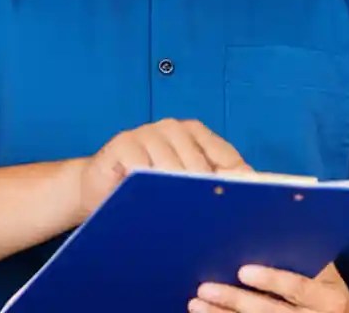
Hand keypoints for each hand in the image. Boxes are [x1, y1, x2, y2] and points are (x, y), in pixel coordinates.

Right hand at [75, 118, 249, 218]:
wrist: (98, 185)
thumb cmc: (147, 186)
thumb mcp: (183, 183)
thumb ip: (213, 181)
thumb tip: (250, 188)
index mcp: (195, 132)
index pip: (226, 157)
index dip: (236, 183)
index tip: (245, 205)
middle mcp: (174, 127)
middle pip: (200, 166)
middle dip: (204, 195)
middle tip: (206, 220)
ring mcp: (148, 133)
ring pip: (173, 169)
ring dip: (175, 195)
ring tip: (177, 215)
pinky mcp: (124, 143)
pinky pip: (142, 168)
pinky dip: (148, 188)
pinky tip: (149, 202)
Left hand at [191, 262, 348, 312]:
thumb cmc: (322, 281)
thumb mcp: (322, 266)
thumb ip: (298, 248)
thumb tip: (262, 213)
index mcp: (328, 297)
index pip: (298, 288)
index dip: (271, 280)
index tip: (242, 271)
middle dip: (235, 300)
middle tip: (205, 288)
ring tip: (196, 303)